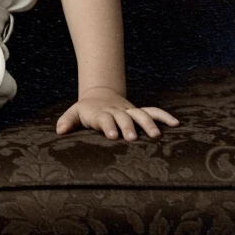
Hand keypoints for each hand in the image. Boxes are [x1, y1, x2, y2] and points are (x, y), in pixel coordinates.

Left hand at [55, 89, 179, 140]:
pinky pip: (153, 111)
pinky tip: (176, 124)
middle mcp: (116, 111)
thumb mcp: (74, 114)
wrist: (99, 96)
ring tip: (156, 135)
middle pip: (124, 117)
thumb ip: (67, 121)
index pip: (104, 119)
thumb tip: (58, 131)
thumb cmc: (86, 111)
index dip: (108, 126)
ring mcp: (129, 111)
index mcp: (100, 113)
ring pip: (140, 114)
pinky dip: (164, 116)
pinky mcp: (138, 111)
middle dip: (129, 127)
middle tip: (133, 138)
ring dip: (148, 123)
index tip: (113, 135)